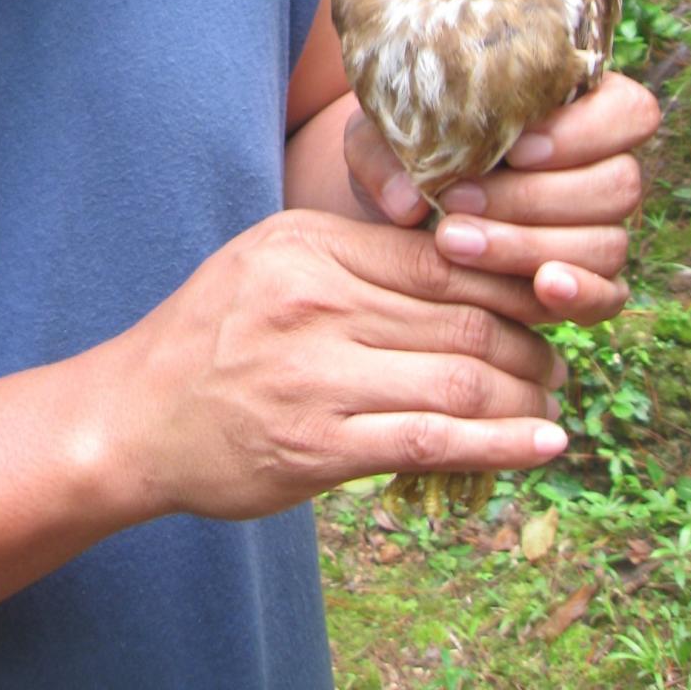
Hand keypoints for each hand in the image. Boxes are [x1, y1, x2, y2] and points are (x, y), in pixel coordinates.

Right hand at [96, 210, 568, 524]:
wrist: (134, 414)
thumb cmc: (211, 333)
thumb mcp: (269, 260)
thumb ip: (352, 256)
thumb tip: (458, 258)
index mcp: (307, 245)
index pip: (441, 258)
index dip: (508, 280)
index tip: (538, 300)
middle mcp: (314, 301)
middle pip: (464, 316)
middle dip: (531, 342)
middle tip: (555, 359)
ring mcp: (316, 375)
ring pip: (461, 377)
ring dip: (527, 395)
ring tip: (550, 402)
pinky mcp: (318, 446)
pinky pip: (433, 441)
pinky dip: (502, 445)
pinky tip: (543, 445)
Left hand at [345, 71, 660, 323]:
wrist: (391, 204)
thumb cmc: (401, 151)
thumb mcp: (382, 135)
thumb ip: (386, 153)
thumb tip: (408, 201)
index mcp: (576, 108)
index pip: (629, 111)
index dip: (584, 132)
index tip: (515, 147)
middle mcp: (600, 168)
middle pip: (618, 184)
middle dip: (533, 197)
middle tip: (455, 200)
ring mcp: (598, 228)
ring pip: (607, 241)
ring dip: (530, 245)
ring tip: (453, 243)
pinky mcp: (585, 282)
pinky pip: (609, 295)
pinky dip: (581, 293)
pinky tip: (543, 288)